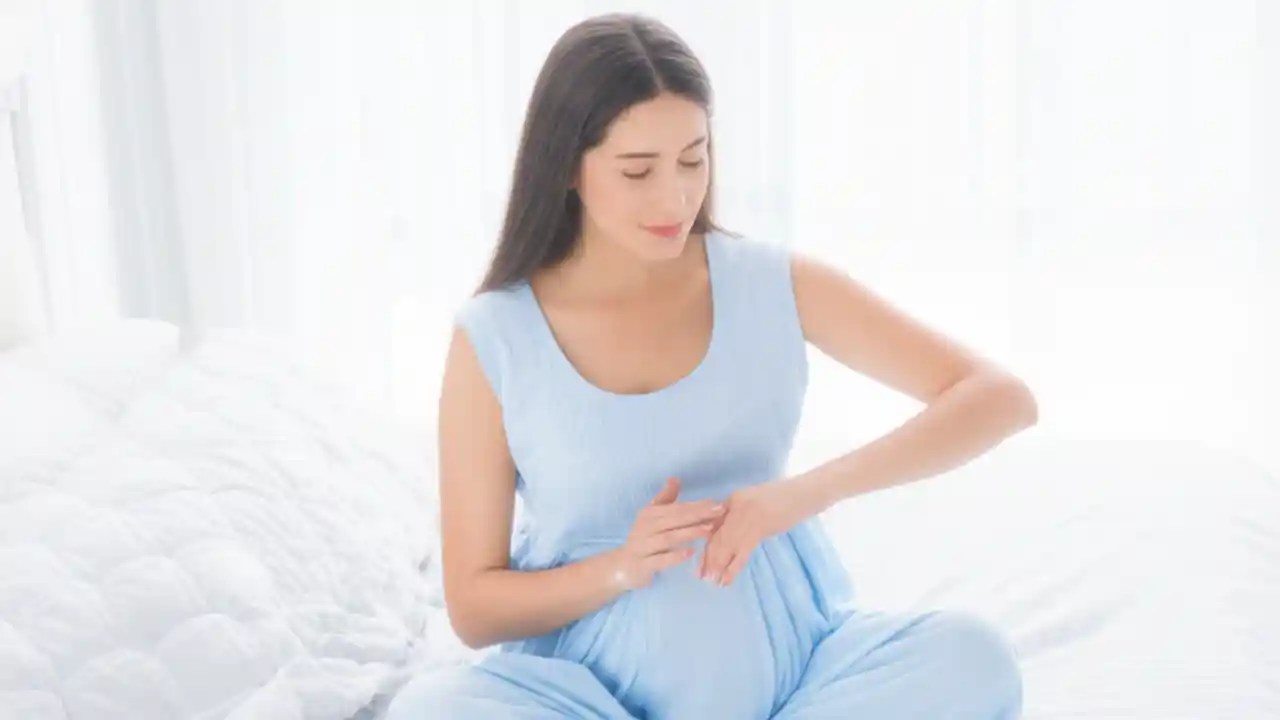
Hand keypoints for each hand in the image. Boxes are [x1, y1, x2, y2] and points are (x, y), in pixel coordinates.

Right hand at [608, 476, 726, 590]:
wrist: (622, 566)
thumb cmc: (643, 539)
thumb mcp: (651, 517)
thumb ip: (665, 499)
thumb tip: (675, 478)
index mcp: (649, 514)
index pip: (676, 507)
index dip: (696, 505)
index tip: (717, 503)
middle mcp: (645, 527)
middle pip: (674, 519)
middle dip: (697, 515)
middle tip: (718, 512)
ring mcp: (643, 546)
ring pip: (668, 538)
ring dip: (689, 533)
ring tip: (708, 530)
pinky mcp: (643, 565)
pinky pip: (660, 560)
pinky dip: (675, 556)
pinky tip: (690, 553)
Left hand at [698, 474, 827, 587]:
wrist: (803, 493)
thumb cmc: (781, 496)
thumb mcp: (754, 499)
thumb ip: (738, 512)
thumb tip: (724, 530)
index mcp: (734, 499)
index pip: (714, 525)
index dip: (707, 544)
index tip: (701, 561)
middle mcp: (736, 507)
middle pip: (717, 537)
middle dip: (709, 558)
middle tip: (702, 576)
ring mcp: (747, 517)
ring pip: (727, 545)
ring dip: (717, 564)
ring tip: (711, 580)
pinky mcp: (760, 528)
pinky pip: (743, 551)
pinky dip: (734, 566)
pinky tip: (727, 579)